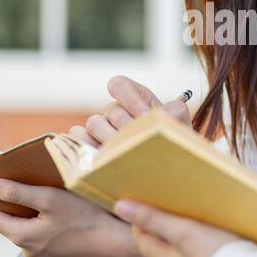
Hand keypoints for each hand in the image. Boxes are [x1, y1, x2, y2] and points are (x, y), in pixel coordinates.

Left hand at [0, 181, 162, 256]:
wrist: (117, 245)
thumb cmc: (85, 218)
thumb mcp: (50, 198)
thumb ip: (18, 192)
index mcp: (21, 236)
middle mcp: (28, 251)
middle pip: (8, 222)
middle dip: (6, 202)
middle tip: (9, 179)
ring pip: (26, 230)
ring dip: (26, 212)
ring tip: (34, 191)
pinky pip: (42, 237)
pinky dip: (42, 223)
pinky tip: (55, 210)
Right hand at [71, 75, 191, 147]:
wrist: (167, 171)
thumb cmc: (172, 145)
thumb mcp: (179, 126)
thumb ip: (174, 112)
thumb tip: (159, 113)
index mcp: (136, 99)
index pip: (119, 85)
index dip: (131, 100)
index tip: (146, 117)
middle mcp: (115, 111)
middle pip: (111, 110)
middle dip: (128, 127)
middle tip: (141, 143)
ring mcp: (101, 128)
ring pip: (94, 123)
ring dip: (111, 140)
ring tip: (127, 155)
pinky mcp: (88, 145)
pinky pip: (77, 137)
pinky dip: (86, 145)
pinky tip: (102, 158)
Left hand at [113, 199, 241, 256]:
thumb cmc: (218, 255)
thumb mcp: (184, 231)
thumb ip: (153, 219)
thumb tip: (120, 207)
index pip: (142, 240)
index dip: (139, 221)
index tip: (144, 204)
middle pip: (161, 252)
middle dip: (160, 234)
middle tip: (167, 213)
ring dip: (182, 248)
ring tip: (192, 231)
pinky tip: (214, 254)